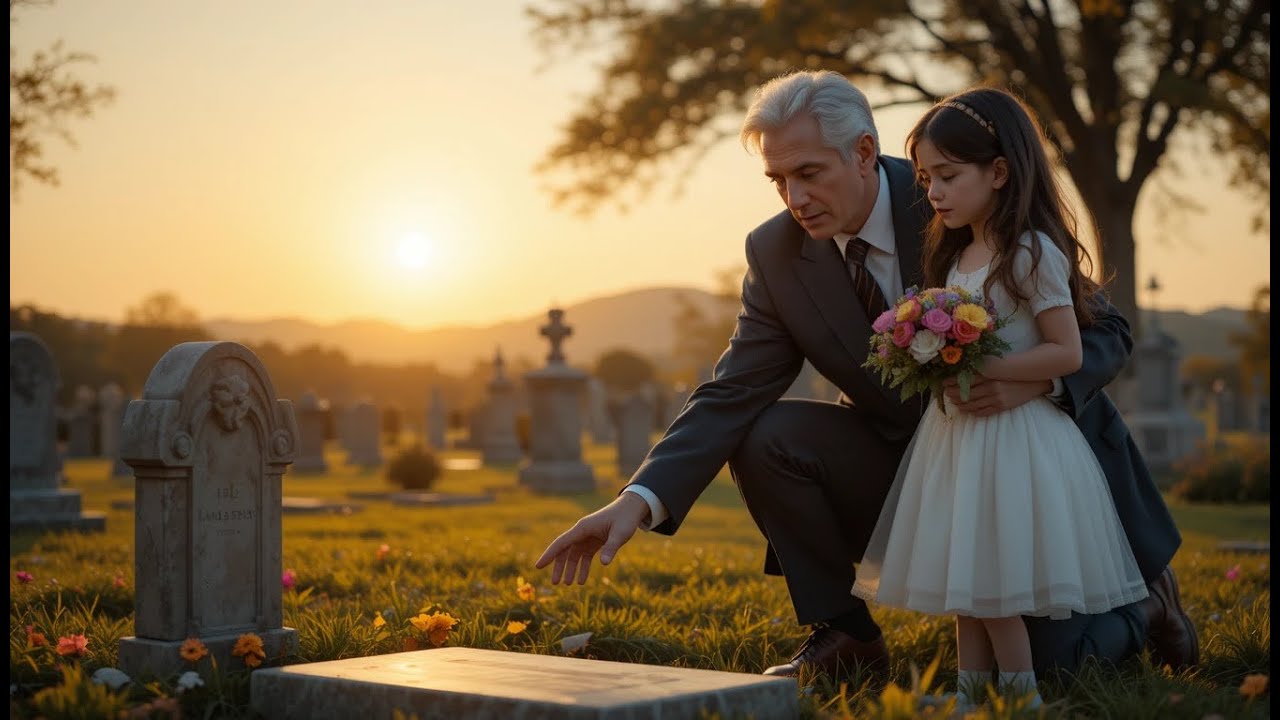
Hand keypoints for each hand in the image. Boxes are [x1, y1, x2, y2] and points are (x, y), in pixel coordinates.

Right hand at [534, 493, 649, 584]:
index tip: (538, 566)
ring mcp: (587, 537)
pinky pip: (584, 556)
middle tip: (555, 583)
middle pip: (565, 551)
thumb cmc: (625, 518)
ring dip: (570, 569)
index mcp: (583, 528)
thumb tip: (603, 563)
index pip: (561, 543)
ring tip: (568, 584)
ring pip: (573, 555)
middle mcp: (582, 532)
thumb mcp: (620, 533)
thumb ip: (611, 547)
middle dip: (559, 567)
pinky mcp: (595, 541)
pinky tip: (581, 580)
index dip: (549, 555)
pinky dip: (583, 567)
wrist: (632, 508)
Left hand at [942, 373, 1051, 416]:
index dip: (952, 382)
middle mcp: (992, 387)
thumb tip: (963, 366)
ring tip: (953, 401)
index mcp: (990, 375)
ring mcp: (997, 399)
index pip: (966, 379)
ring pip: (972, 404)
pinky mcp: (1002, 407)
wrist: (1034, 381)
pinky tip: (965, 409)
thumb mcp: (998, 364)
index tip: (943, 382)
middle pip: (966, 393)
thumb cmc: (1014, 371)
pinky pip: (983, 412)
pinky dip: (972, 411)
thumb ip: (982, 366)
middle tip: (945, 393)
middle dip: (953, 393)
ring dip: (960, 404)